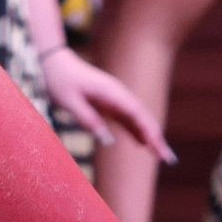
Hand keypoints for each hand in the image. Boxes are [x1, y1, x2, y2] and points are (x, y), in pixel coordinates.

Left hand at [40, 46, 175, 162]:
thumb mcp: (69, 101)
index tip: (158, 147)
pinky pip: (126, 118)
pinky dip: (136, 130)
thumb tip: (109, 141)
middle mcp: (116, 92)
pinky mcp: (107, 101)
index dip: (149, 130)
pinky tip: (143, 145)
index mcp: (110, 90)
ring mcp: (113, 96)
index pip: (136, 112)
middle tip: (169, 159)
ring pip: (137, 117)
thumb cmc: (58, 80)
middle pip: (142, 116)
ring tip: (162, 156)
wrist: (52, 61)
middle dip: (156, 136)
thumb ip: (88, 119)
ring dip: (150, 135)